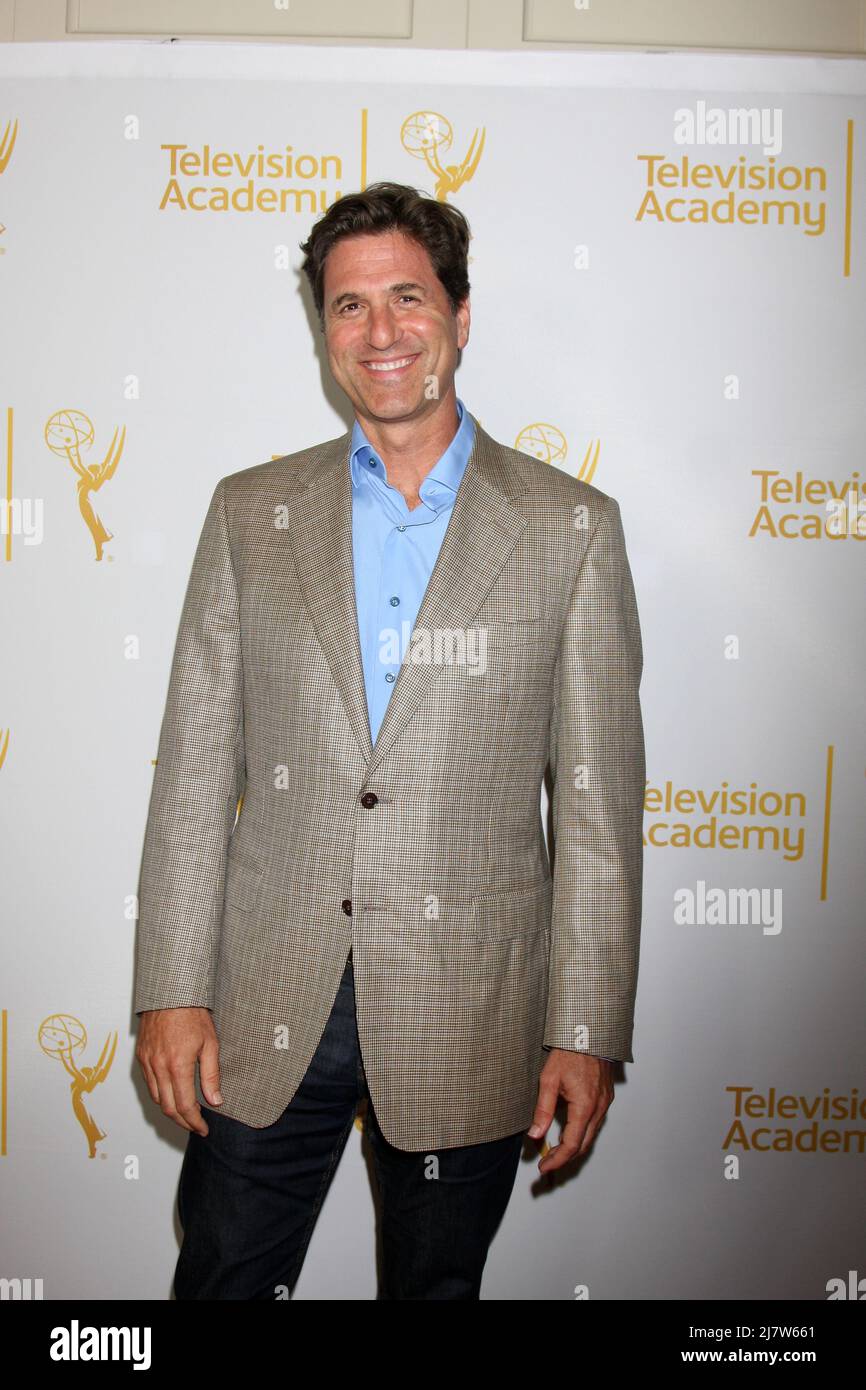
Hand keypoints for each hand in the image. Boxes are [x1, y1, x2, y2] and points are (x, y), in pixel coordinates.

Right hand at [136, 1007, 221, 1135]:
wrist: (170, 993)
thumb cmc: (192, 1014)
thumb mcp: (210, 1044)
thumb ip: (211, 1075)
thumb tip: (215, 1100)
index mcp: (178, 1066)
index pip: (185, 1106)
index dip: (195, 1122)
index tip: (203, 1128)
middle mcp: (159, 1067)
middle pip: (168, 1108)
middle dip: (183, 1122)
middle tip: (196, 1126)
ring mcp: (147, 1062)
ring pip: (156, 1099)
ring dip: (171, 1111)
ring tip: (186, 1114)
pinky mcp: (141, 1057)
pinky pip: (149, 1084)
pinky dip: (160, 1095)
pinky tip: (172, 1095)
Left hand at [528, 1050, 613, 1172]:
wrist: (589, 1033)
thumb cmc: (569, 1052)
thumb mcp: (549, 1080)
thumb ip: (543, 1110)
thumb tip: (535, 1134)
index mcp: (584, 1107)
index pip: (572, 1145)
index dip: (557, 1160)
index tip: (544, 1168)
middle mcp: (598, 1108)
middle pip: (583, 1145)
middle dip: (565, 1158)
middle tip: (548, 1164)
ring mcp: (604, 1103)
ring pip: (591, 1135)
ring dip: (574, 1146)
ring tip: (555, 1150)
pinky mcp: (605, 1097)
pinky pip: (595, 1123)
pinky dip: (582, 1133)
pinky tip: (570, 1131)